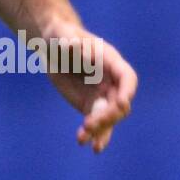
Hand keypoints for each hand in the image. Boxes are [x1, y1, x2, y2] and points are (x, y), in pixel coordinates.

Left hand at [41, 22, 137, 152]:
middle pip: (118, 103)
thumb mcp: (61, 35)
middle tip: (89, 123)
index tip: (121, 103)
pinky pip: (96, 124)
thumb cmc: (60, 35)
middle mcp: (111, 81)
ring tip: (83, 137)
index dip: (127, 91)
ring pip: (109, 118)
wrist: (52, 47)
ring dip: (99, 129)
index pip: (127, 77)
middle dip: (108, 115)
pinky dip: (93, 134)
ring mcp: (102, 95)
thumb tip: (78, 50)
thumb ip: (70, 42)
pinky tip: (86, 144)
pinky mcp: (90, 106)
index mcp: (110, 61)